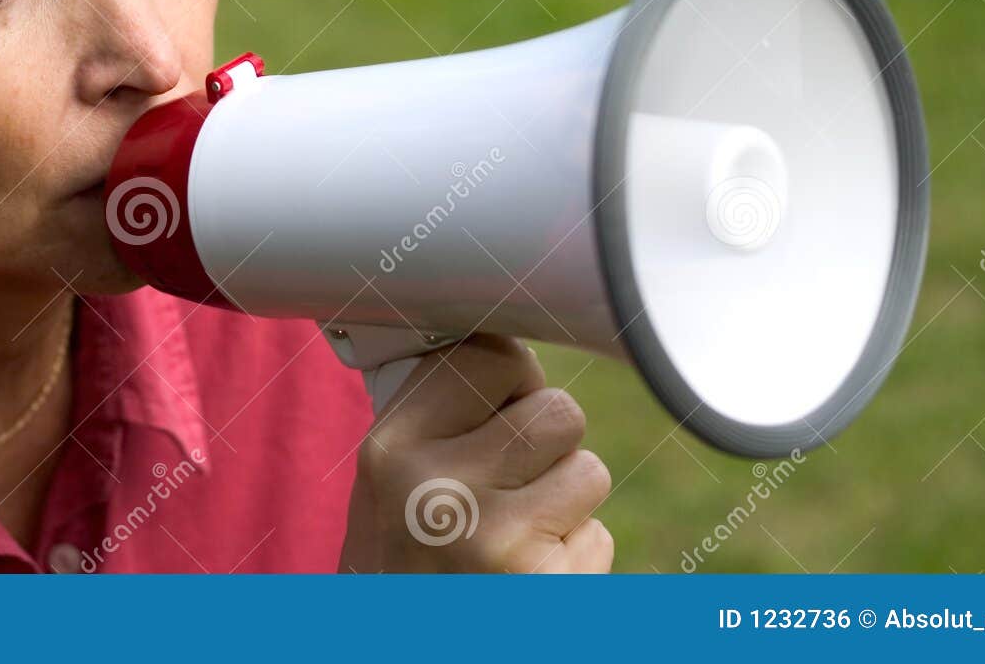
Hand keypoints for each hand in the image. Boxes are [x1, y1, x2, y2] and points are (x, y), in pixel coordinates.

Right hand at [339, 334, 612, 572]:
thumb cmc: (399, 569)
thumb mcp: (385, 489)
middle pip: (557, 410)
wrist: (396, 649)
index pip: (492, 356)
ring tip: (514, 539)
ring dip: (567, 504)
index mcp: (391, 450)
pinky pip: (598, 536)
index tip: (501, 406)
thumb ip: (438, 421)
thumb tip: (513, 350)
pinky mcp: (547, 590)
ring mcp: (495, 542)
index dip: (513, 381)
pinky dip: (575, 561)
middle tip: (510, 485)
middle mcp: (437, 491)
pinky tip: (527, 582)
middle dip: (548, 446)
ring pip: (588, 470)